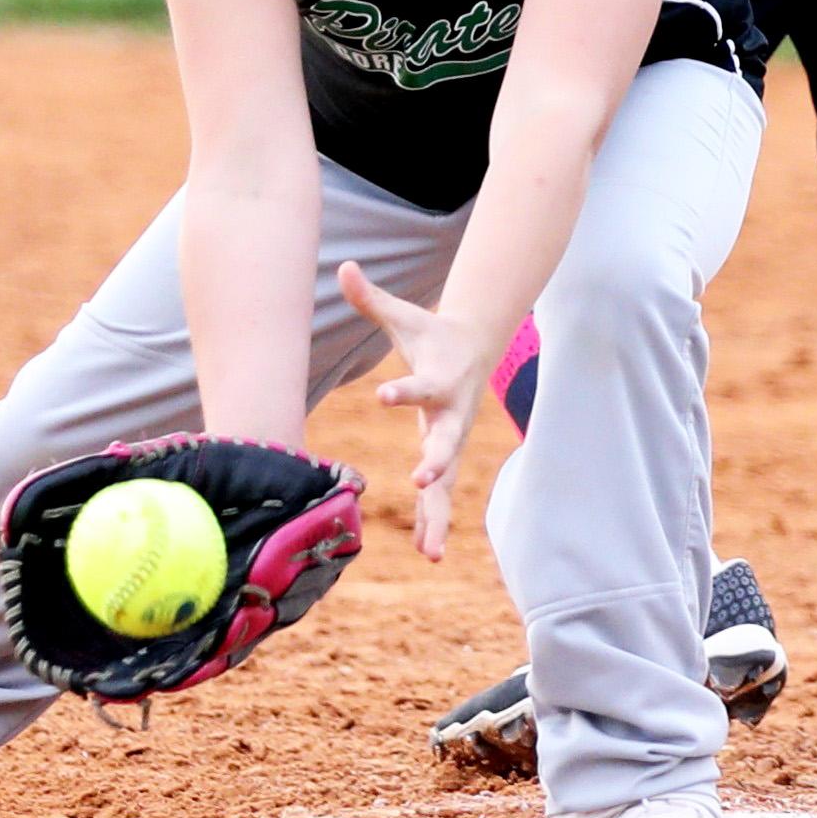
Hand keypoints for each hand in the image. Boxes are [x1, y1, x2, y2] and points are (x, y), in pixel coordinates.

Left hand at [336, 260, 492, 559]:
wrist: (474, 349)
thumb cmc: (430, 334)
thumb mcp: (403, 316)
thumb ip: (371, 298)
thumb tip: (342, 265)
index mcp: (438, 380)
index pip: (419, 388)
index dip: (402, 392)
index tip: (381, 397)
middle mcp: (450, 415)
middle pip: (446, 443)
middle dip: (437, 464)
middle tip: (424, 480)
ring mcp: (452, 440)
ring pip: (447, 483)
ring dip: (439, 515)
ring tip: (432, 552)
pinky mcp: (447, 454)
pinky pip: (440, 493)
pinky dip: (434, 519)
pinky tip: (427, 549)